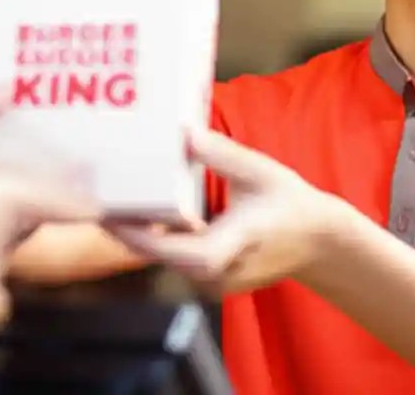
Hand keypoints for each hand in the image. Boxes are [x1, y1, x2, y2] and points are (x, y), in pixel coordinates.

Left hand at [109, 127, 344, 294]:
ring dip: (140, 233)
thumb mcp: (260, 171)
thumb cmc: (291, 204)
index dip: (137, 236)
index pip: (172, 251)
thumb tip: (186, 133)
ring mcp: (214, 281)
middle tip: (96, 199)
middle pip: (158, 255)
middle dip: (126, 229)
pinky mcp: (212, 279)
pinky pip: (176, 259)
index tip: (108, 216)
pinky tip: (143, 211)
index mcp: (228, 247)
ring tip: (111, 200)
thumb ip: (221, 154)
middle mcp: (216, 272)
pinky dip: (158, 238)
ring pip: (165, 259)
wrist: (319, 242)